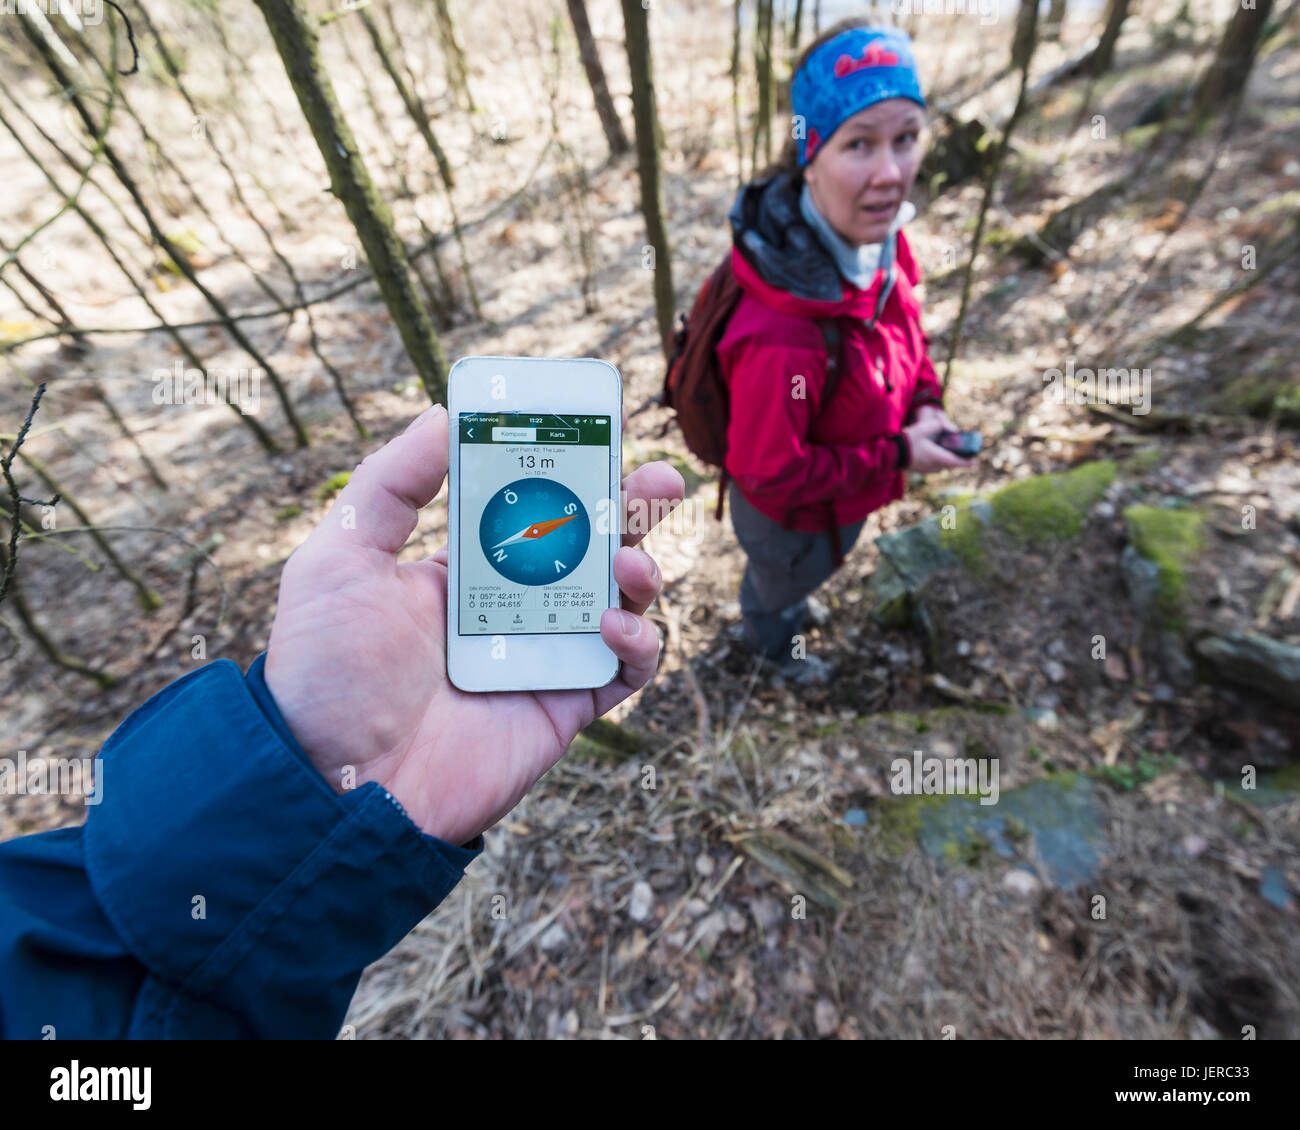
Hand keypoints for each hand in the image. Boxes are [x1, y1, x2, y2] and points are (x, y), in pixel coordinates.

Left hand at [264, 405, 684, 845]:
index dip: (573, 470)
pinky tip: (612, 626)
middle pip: (592, 545)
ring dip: (641, 570)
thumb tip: (445, 415)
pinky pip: (626, 670)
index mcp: (465, 567)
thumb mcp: (340, 557)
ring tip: (626, 562)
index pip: (535, 505)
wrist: (337, 785)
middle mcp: (513, 606)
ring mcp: (543, 656)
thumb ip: (390, 483)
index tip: (603, 433)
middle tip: (660, 481)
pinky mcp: (565, 706)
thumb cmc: (325, 672)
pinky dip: (639, 643)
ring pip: (620, 600)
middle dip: (633, 509)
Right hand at [903, 405, 969, 473]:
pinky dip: (936, 461)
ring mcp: (925, 470)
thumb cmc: (908, 441)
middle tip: (961, 454)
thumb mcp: (924, 428)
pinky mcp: (919, 470)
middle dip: (956, 459)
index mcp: (937, 456)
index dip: (967, 462)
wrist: (891, 452)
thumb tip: (947, 428)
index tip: (975, 462)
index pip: (956, 462)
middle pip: (949, 464)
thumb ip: (938, 426)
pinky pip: (932, 467)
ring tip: (945, 452)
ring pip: (941, 466)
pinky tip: (932, 454)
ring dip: (945, 460)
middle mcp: (933, 466)